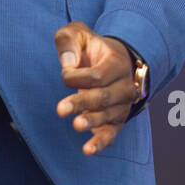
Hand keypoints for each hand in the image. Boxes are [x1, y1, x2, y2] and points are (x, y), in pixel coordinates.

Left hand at [54, 21, 137, 154]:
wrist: (112, 61)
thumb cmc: (90, 48)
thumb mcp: (77, 34)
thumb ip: (69, 41)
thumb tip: (68, 64)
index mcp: (116, 64)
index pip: (97, 75)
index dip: (76, 77)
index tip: (64, 74)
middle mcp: (124, 86)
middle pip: (102, 97)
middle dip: (81, 103)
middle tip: (60, 109)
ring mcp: (122, 105)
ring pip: (107, 116)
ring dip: (91, 121)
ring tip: (75, 125)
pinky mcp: (116, 121)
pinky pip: (111, 134)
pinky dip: (100, 143)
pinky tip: (87, 150)